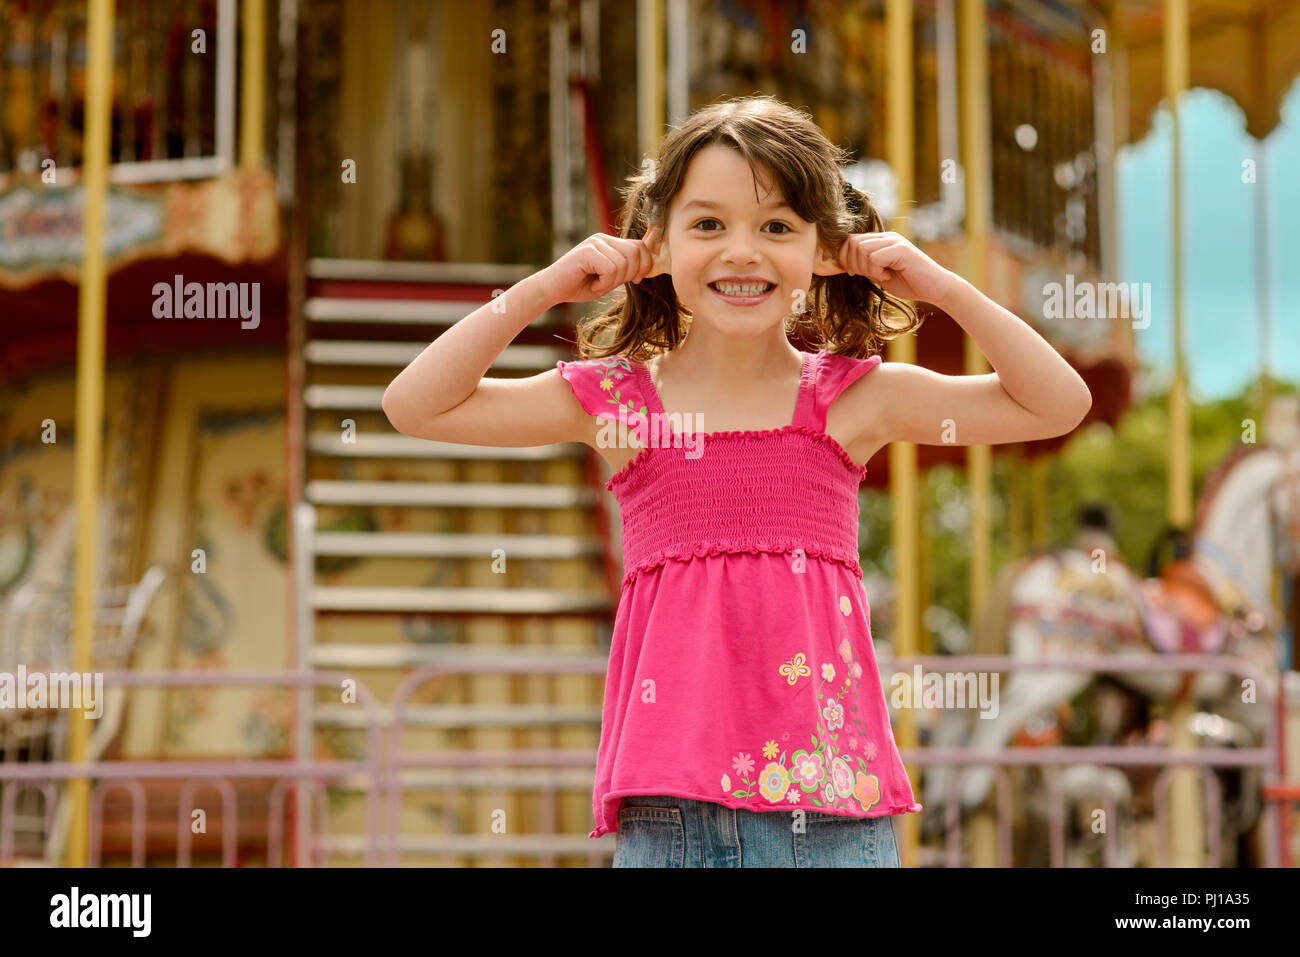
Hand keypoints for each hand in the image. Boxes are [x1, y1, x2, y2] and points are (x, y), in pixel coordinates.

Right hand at [537, 226, 669, 304]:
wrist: (551, 290)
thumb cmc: (579, 286)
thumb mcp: (609, 278)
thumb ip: (624, 270)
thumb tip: (647, 268)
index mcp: (610, 242)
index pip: (640, 246)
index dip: (644, 265)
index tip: (636, 281)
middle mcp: (603, 238)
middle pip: (635, 252)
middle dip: (629, 275)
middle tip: (611, 284)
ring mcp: (594, 243)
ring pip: (623, 264)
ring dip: (612, 282)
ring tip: (597, 285)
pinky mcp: (587, 251)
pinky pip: (610, 269)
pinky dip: (604, 283)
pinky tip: (592, 285)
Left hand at [827, 231, 960, 304]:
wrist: (934, 289)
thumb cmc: (909, 283)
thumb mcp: (879, 274)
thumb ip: (865, 266)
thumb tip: (844, 263)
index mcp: (880, 241)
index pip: (850, 240)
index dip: (845, 257)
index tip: (853, 273)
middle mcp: (887, 237)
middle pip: (853, 243)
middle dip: (853, 263)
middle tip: (868, 276)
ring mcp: (895, 241)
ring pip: (862, 249)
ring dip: (866, 268)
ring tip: (881, 276)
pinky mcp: (902, 249)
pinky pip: (875, 258)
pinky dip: (876, 271)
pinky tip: (887, 276)